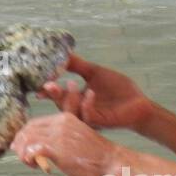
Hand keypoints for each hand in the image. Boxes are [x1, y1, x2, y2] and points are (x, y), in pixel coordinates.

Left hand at [11, 113, 118, 175]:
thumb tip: (43, 149)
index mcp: (64, 118)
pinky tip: (36, 166)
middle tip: (24, 158)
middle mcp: (60, 122)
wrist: (113, 163)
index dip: (24, 137)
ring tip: (31, 164)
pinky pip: (31, 150)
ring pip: (26, 139)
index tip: (22, 148)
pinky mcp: (58, 149)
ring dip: (23, 153)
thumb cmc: (97, 157)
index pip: (34, 124)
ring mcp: (58, 135)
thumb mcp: (77, 140)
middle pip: (27, 130)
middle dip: (20, 145)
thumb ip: (61, 140)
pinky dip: (28, 158)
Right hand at [37, 52, 152, 131]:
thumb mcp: (94, 73)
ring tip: (70, 83)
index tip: (37, 85)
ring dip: (69, 99)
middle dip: (53, 95)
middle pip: (60, 106)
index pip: (57, 96)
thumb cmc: (117, 89)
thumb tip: (61, 53)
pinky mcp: (101, 122)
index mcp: (76, 99)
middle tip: (48, 85)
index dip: (46, 91)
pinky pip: (88, 116)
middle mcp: (79, 110)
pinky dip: (86, 104)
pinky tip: (89, 92)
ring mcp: (89, 118)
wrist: (137, 102)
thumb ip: (77, 65)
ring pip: (72, 113)